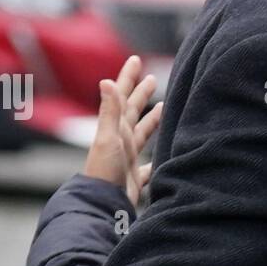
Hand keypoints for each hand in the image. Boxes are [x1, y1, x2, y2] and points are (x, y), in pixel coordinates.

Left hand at [83, 54, 162, 209]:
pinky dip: (157, 158)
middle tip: (152, 77)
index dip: (128, 78)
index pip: (122, 97)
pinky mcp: (135, 178)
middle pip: (133, 112)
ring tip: (164, 108)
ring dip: (151, 120)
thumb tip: (106, 80)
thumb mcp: (108, 139)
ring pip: (142, 134)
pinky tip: (164, 156)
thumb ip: (110, 111)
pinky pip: (149, 165)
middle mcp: (121, 141)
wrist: (102, 206)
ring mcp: (128, 159)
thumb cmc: (104, 173)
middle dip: (141, 94)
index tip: (135, 59)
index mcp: (116, 129)